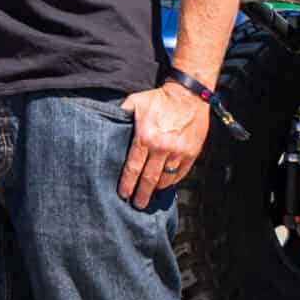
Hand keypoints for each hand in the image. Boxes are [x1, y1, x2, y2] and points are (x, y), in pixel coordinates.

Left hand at [119, 82, 209, 204]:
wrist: (189, 95)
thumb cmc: (160, 98)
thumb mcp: (136, 101)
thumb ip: (122, 114)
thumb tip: (108, 123)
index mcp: (145, 137)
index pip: (133, 168)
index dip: (127, 184)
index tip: (124, 195)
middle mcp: (162, 148)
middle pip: (149, 179)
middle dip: (142, 194)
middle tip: (137, 204)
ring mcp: (178, 152)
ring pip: (166, 179)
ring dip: (157, 188)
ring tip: (151, 193)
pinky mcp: (191, 153)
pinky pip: (180, 174)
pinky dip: (173, 181)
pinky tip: (166, 183)